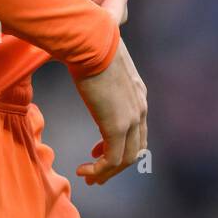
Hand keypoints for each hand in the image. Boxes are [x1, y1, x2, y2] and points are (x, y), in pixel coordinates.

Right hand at [73, 39, 147, 186]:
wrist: (91, 41)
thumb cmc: (89, 45)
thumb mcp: (98, 61)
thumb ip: (96, 70)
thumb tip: (77, 60)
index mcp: (137, 95)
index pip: (137, 129)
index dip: (120, 144)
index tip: (99, 150)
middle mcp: (139, 108)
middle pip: (135, 148)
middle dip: (115, 164)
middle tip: (95, 173)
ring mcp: (131, 118)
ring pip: (124, 158)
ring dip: (106, 172)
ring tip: (88, 176)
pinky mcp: (117, 126)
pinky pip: (111, 160)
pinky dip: (99, 170)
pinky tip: (83, 170)